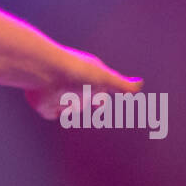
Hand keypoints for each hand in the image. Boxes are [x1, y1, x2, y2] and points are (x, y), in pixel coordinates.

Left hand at [22, 47, 143, 120]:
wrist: (46, 72)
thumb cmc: (77, 72)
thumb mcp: (104, 78)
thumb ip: (123, 85)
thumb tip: (140, 84)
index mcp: (89, 78)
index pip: (99, 91)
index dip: (101, 97)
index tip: (101, 102)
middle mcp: (74, 86)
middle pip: (85, 101)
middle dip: (85, 101)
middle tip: (88, 99)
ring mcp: (60, 96)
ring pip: (71, 109)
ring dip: (72, 106)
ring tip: (66, 93)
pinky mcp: (45, 105)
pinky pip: (53, 114)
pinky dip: (55, 111)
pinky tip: (55, 103)